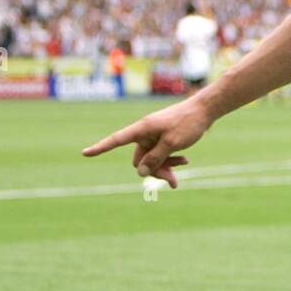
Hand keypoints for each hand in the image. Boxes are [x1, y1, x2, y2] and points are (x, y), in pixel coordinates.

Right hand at [81, 97, 213, 187]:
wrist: (206, 110)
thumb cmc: (188, 123)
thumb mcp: (172, 143)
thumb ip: (155, 159)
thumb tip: (139, 172)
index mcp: (142, 129)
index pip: (117, 140)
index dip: (100, 147)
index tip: (85, 153)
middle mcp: (146, 133)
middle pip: (139, 160)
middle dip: (153, 171)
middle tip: (173, 180)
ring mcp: (155, 137)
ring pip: (152, 160)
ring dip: (164, 167)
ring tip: (181, 170)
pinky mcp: (164, 139)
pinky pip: (161, 155)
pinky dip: (170, 160)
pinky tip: (184, 162)